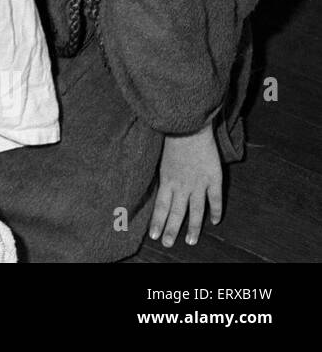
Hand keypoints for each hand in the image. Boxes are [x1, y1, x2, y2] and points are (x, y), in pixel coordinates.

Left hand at [149, 123, 222, 247]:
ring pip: (196, 211)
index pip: (161, 207)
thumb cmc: (170, 136)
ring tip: (190, 241)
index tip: (154, 235)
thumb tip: (158, 186)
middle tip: (168, 244)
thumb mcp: (159, 157)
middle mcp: (182, 185)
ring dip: (193, 227)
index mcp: (166, 180)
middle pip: (176, 213)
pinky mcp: (213, 178)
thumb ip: (162, 174)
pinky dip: (216, 211)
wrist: (188, 126)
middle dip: (172, 230)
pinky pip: (215, 199)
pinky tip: (215, 222)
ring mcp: (198, 183)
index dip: (158, 222)